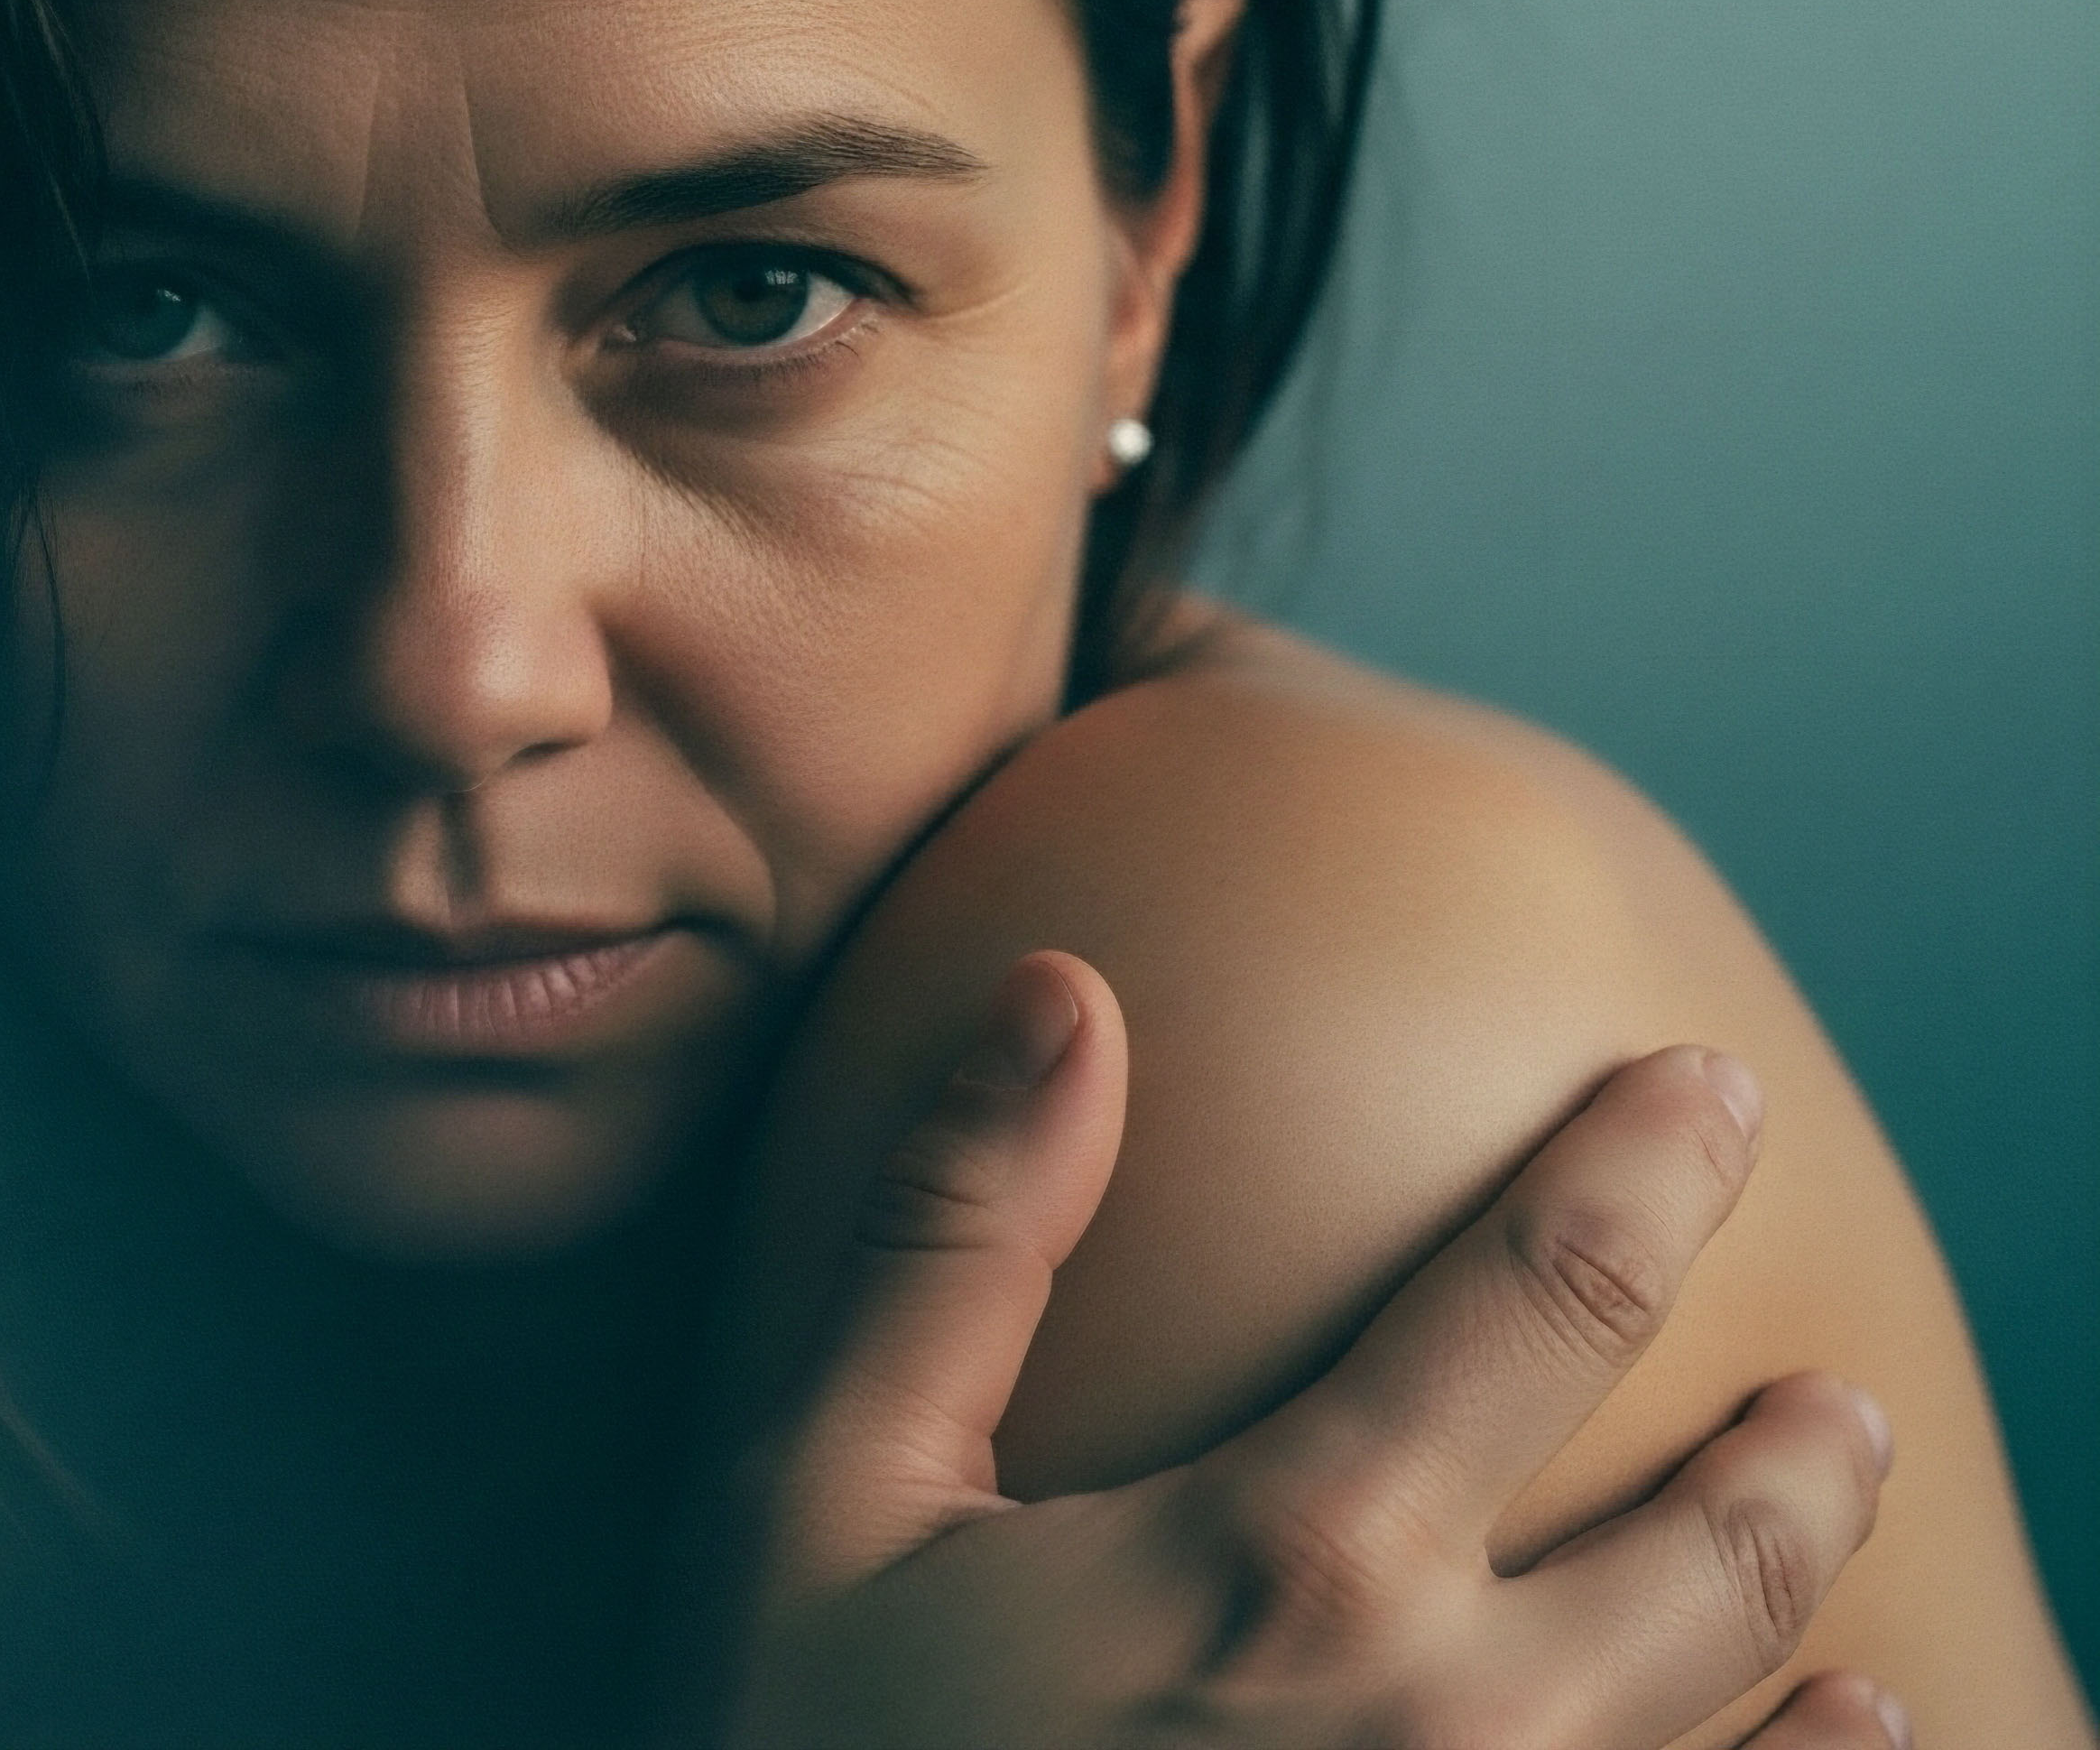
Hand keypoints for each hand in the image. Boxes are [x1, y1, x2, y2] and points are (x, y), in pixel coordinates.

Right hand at [717, 952, 1904, 1749]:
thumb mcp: (822, 1504)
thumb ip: (953, 1249)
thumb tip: (1062, 998)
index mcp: (1294, 1555)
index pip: (1547, 1293)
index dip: (1649, 1165)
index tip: (1708, 1093)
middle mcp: (1455, 1714)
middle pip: (1731, 1535)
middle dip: (1802, 1440)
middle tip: (1830, 1391)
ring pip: (1768, 1713)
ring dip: (1824, 1598)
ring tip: (1833, 1511)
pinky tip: (1852, 1739)